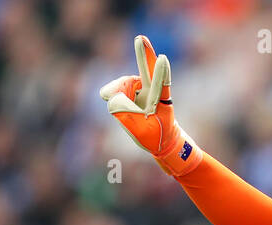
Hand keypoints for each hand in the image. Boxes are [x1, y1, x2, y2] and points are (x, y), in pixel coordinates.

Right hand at [99, 34, 201, 176]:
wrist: (160, 139)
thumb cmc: (154, 136)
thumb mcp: (140, 131)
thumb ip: (124, 113)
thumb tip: (111, 96)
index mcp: (161, 102)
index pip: (160, 85)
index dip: (161, 73)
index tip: (162, 58)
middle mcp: (153, 91)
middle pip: (146, 71)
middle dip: (143, 55)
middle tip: (140, 38)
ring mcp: (142, 88)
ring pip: (122, 85)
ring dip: (118, 95)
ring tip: (125, 110)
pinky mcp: (133, 89)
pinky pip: (117, 88)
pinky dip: (113, 92)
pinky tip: (108, 95)